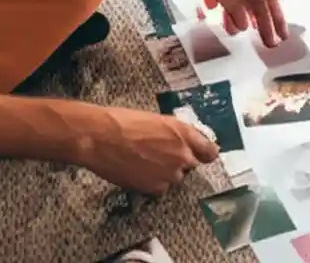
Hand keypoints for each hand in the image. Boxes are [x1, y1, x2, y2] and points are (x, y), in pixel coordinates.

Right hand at [76, 105, 218, 195]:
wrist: (99, 137)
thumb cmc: (122, 122)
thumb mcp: (155, 120)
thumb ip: (174, 134)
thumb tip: (180, 142)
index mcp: (183, 133)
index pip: (210, 151)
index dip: (204, 153)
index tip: (201, 155)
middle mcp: (182, 155)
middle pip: (191, 165)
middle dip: (179, 162)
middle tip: (158, 154)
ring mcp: (170, 174)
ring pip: (175, 178)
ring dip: (164, 173)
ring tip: (142, 161)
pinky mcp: (155, 188)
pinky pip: (160, 188)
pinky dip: (152, 182)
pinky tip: (136, 170)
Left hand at [175, 0, 287, 47]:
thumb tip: (244, 22)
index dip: (276, 16)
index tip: (281, 34)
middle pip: (257, 3)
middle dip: (265, 24)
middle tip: (269, 43)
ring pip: (242, 1)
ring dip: (244, 18)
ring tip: (241, 33)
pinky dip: (226, 8)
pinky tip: (217, 14)